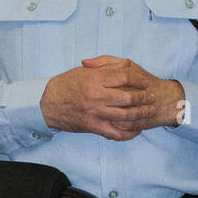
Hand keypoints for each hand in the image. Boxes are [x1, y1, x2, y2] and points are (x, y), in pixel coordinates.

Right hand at [40, 56, 183, 140]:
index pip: (124, 76)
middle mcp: (96, 96)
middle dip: (143, 97)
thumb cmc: (64, 85)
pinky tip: (136, 130)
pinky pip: (115, 132)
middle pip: (128, 96)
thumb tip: (125, 65)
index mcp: (94, 79)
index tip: (145, 81)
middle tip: (150, 96)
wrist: (46, 104)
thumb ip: (104, 67)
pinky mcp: (93, 126)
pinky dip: (128, 133)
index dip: (138, 79)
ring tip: (148, 110)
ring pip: (125, 115)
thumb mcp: (83, 71)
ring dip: (140, 113)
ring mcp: (95, 112)